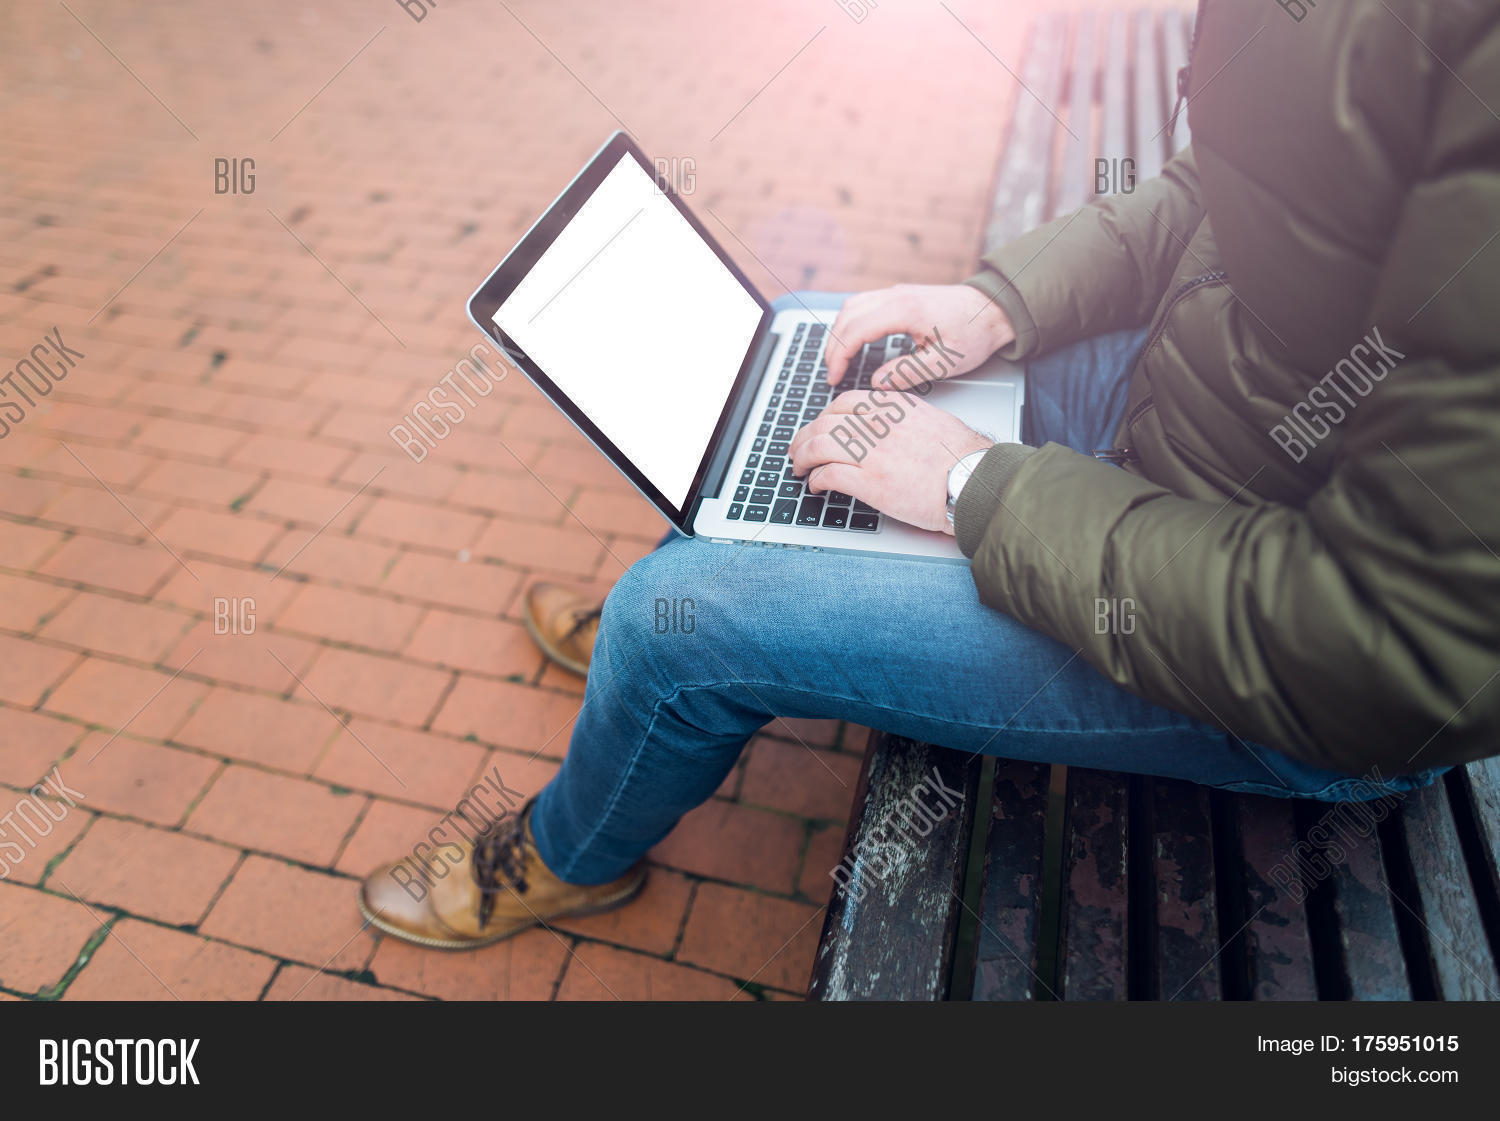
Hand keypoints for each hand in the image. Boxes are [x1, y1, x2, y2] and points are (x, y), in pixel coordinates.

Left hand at [788, 389, 992, 533]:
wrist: (974, 480)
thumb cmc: (961, 457)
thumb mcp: (929, 420)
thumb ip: (900, 419)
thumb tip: (880, 429)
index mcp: (893, 408)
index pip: (843, 404)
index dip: (823, 417)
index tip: (818, 428)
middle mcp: (879, 425)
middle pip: (825, 424)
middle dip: (804, 437)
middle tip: (798, 450)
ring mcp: (873, 452)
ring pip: (819, 446)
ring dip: (803, 457)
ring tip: (800, 468)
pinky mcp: (871, 482)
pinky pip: (829, 475)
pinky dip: (816, 480)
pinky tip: (817, 485)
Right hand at [823, 283, 1015, 389]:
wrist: (993, 309)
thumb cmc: (974, 334)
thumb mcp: (945, 362)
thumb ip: (908, 372)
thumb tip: (877, 383)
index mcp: (906, 311)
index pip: (856, 330)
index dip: (839, 356)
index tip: (834, 377)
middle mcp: (897, 296)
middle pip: (847, 316)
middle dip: (833, 346)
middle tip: (830, 373)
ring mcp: (897, 293)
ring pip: (851, 306)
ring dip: (839, 332)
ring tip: (836, 360)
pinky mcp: (899, 296)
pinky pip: (863, 304)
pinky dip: (850, 323)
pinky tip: (851, 342)